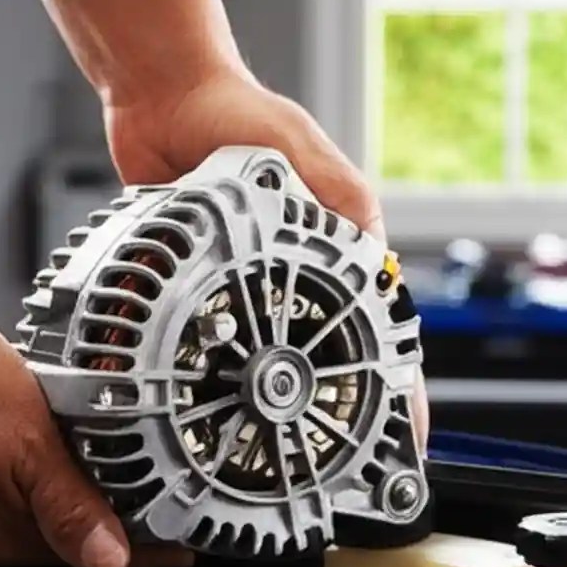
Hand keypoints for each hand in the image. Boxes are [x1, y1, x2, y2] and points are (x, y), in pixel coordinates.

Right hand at [0, 294, 191, 566]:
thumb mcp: (31, 445)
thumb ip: (72, 506)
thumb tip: (109, 560)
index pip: (88, 556)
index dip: (141, 552)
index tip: (180, 549)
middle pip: (65, 535)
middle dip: (114, 517)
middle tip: (160, 497)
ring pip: (40, 503)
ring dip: (80, 485)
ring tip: (120, 460)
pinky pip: (14, 477)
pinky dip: (46, 463)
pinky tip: (59, 434)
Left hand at [104, 72, 430, 452]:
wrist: (163, 100)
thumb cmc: (235, 112)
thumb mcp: (299, 149)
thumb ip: (337, 197)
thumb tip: (370, 254)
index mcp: (334, 242)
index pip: (377, 324)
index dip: (393, 387)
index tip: (403, 440)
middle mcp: (294, 268)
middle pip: (327, 354)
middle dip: (341, 411)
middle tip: (345, 466)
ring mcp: (247, 280)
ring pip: (269, 355)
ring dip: (280, 399)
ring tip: (288, 449)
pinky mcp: (201, 281)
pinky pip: (212, 335)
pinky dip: (218, 369)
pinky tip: (217, 399)